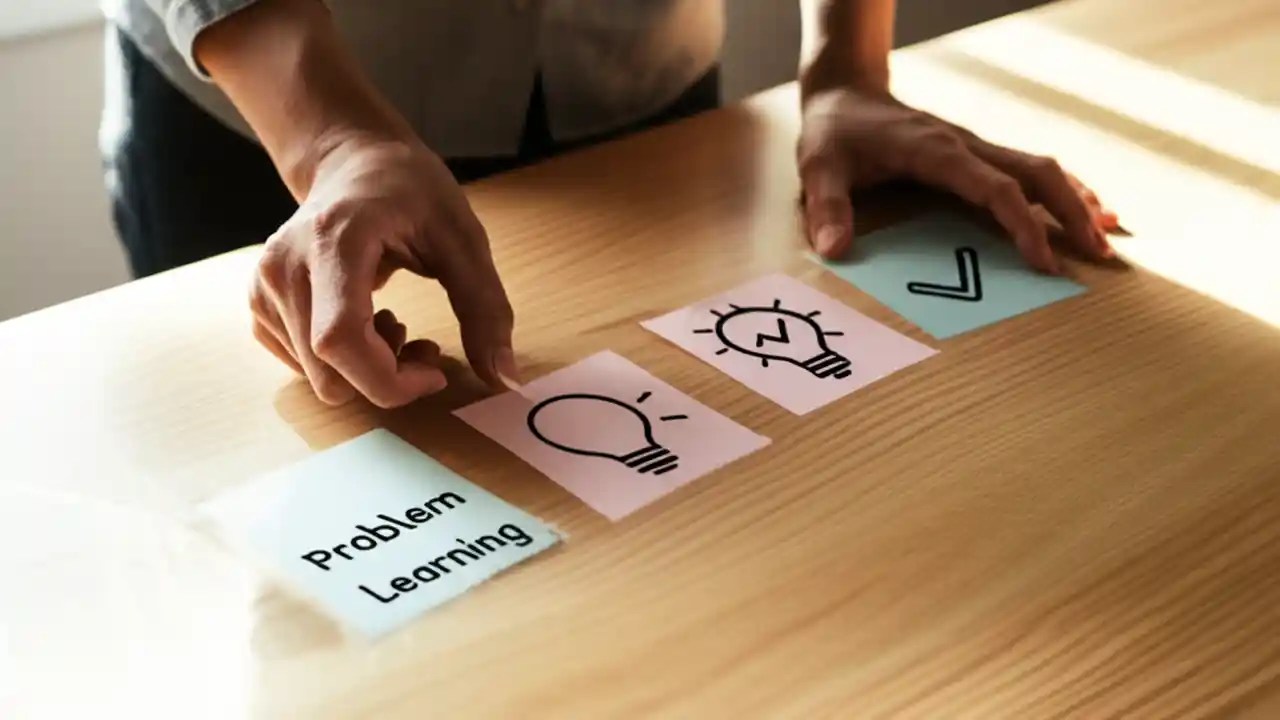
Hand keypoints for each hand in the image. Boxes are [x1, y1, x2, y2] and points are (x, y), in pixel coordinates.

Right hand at [249, 135, 515, 406]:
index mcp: (333, 241)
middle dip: (387, 378)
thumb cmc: (409, 190)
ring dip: (368, 372)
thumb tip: (505, 378)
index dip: (390, 378)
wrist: (353, 162)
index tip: (435, 372)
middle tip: (423, 345)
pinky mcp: (259, 305)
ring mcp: (264, 287)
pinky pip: (302, 367)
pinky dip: (342, 365)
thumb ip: (485, 308)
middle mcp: (283, 267)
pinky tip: (365, 326)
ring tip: (394, 326)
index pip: (341, 340)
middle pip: (329, 373)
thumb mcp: (463, 239)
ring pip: (317, 378)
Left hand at [798, 87, 1118, 272]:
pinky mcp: (976, 153)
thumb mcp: (819, 168)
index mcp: (936, 152)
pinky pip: (1030, 169)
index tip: (1044, 263)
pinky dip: (1063, 190)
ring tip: (1107, 241)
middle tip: (1100, 257)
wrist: (844, 92)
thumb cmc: (834, 133)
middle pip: (1037, 172)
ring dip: (1076, 202)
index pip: (994, 188)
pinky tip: (1088, 211)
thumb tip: (834, 251)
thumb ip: (827, 208)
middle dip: (1072, 213)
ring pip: (1042, 168)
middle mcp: (965, 145)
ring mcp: (975, 147)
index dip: (1023, 224)